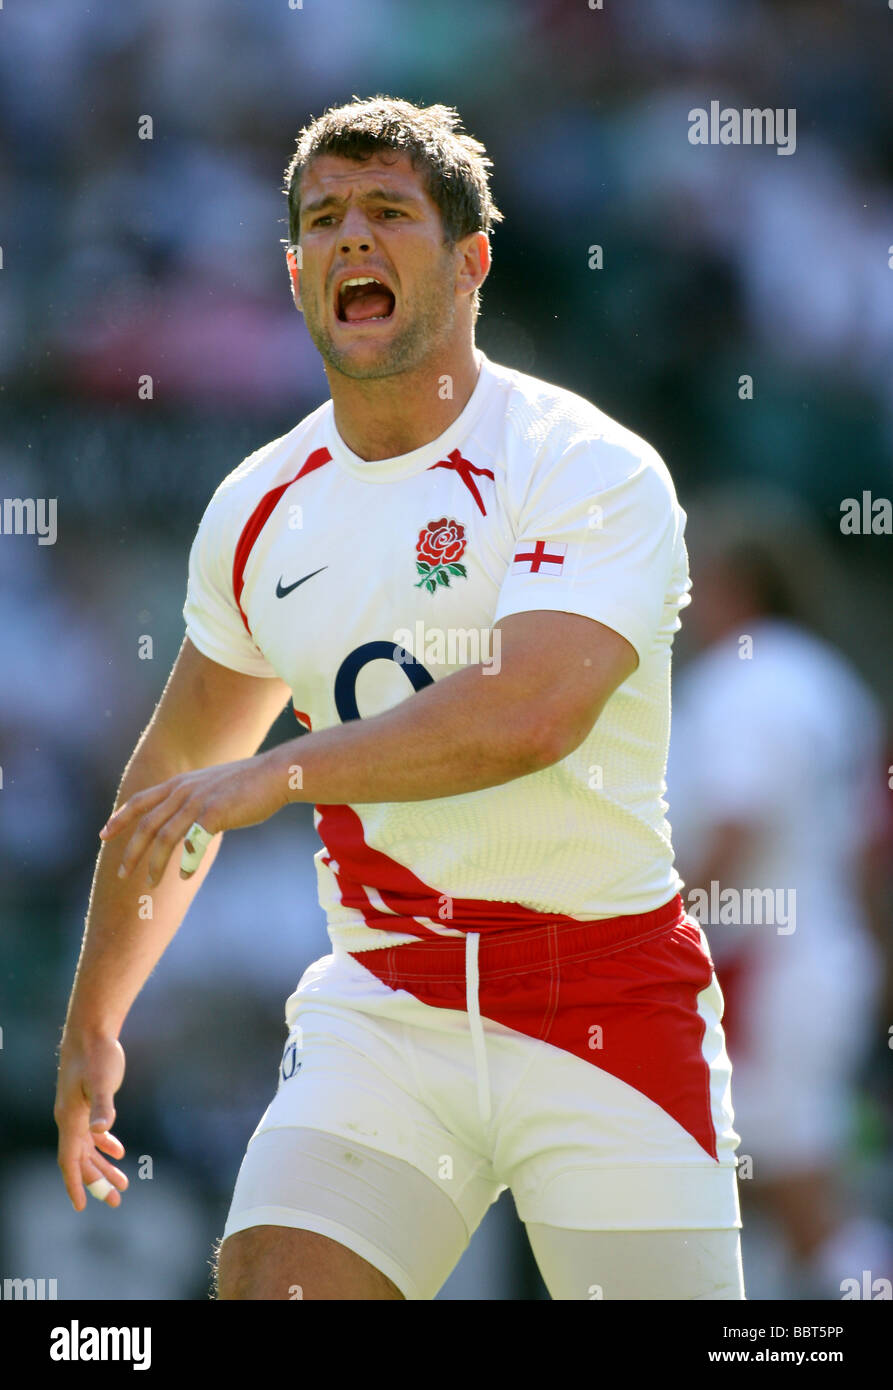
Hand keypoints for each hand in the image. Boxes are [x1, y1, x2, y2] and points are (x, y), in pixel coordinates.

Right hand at [55, 1033, 128, 1211]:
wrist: (91, 1033)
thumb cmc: (96, 1055)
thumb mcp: (102, 1081)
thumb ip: (103, 1107)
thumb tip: (101, 1130)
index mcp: (70, 1119)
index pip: (69, 1160)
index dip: (75, 1184)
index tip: (82, 1206)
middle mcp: (70, 1120)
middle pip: (82, 1160)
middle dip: (97, 1182)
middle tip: (116, 1201)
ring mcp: (79, 1112)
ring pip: (89, 1149)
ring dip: (104, 1166)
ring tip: (123, 1184)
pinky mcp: (89, 1103)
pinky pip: (93, 1133)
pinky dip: (105, 1145)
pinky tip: (118, 1152)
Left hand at [99, 750, 289, 886]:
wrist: (276, 774)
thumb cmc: (249, 784)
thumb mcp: (213, 786)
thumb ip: (195, 800)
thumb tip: (187, 822)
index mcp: (180, 783)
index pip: (140, 801)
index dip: (120, 818)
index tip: (103, 834)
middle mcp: (183, 790)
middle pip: (146, 825)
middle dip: (131, 852)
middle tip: (122, 875)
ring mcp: (198, 801)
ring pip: (164, 838)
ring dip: (154, 864)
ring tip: (149, 884)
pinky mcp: (214, 814)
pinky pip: (192, 845)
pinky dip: (185, 863)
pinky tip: (183, 877)